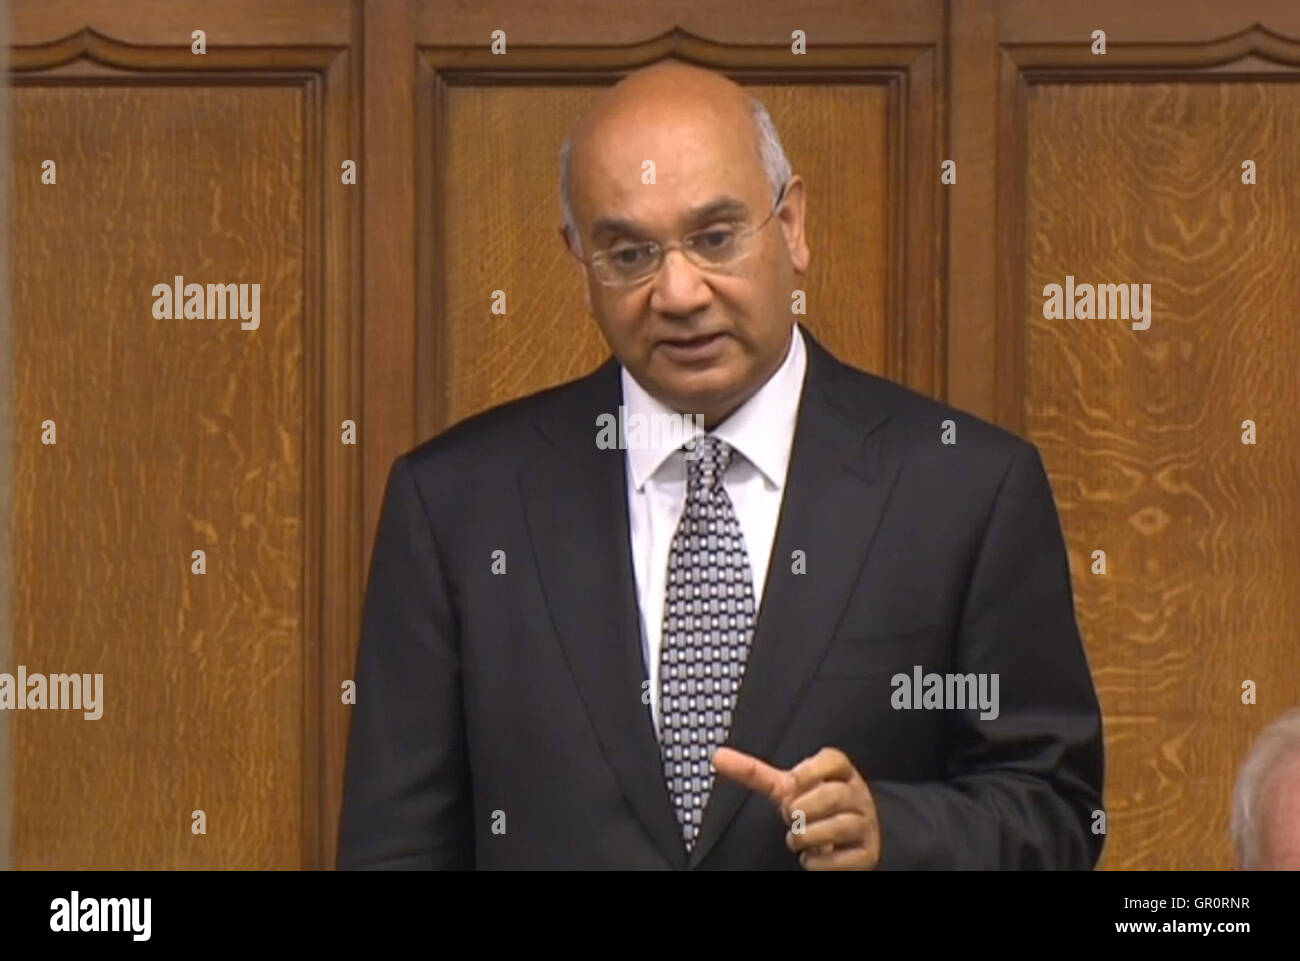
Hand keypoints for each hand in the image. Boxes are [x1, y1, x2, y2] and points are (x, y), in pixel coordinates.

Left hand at [712, 745, 879, 869]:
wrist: (852, 837)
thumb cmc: (815, 805)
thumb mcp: (787, 787)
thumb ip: (754, 773)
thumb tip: (717, 756)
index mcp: (840, 772)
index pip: (834, 759)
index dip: (809, 772)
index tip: (789, 785)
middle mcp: (858, 795)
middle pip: (835, 794)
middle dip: (804, 808)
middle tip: (789, 817)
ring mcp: (866, 824)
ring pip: (842, 825)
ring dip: (809, 836)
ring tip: (795, 839)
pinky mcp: (867, 854)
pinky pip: (847, 858)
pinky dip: (821, 862)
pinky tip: (809, 858)